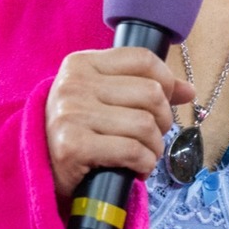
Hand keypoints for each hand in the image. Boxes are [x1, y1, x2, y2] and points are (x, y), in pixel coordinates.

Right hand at [44, 47, 196, 198]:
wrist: (40, 167)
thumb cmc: (80, 129)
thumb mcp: (104, 97)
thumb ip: (143, 87)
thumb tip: (188, 90)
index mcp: (81, 63)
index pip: (143, 60)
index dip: (166, 81)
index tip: (165, 102)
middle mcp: (74, 84)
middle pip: (150, 93)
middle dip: (163, 120)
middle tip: (152, 136)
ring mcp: (72, 114)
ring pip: (145, 125)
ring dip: (155, 147)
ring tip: (144, 155)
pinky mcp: (73, 146)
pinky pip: (133, 151)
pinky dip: (145, 163)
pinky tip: (136, 168)